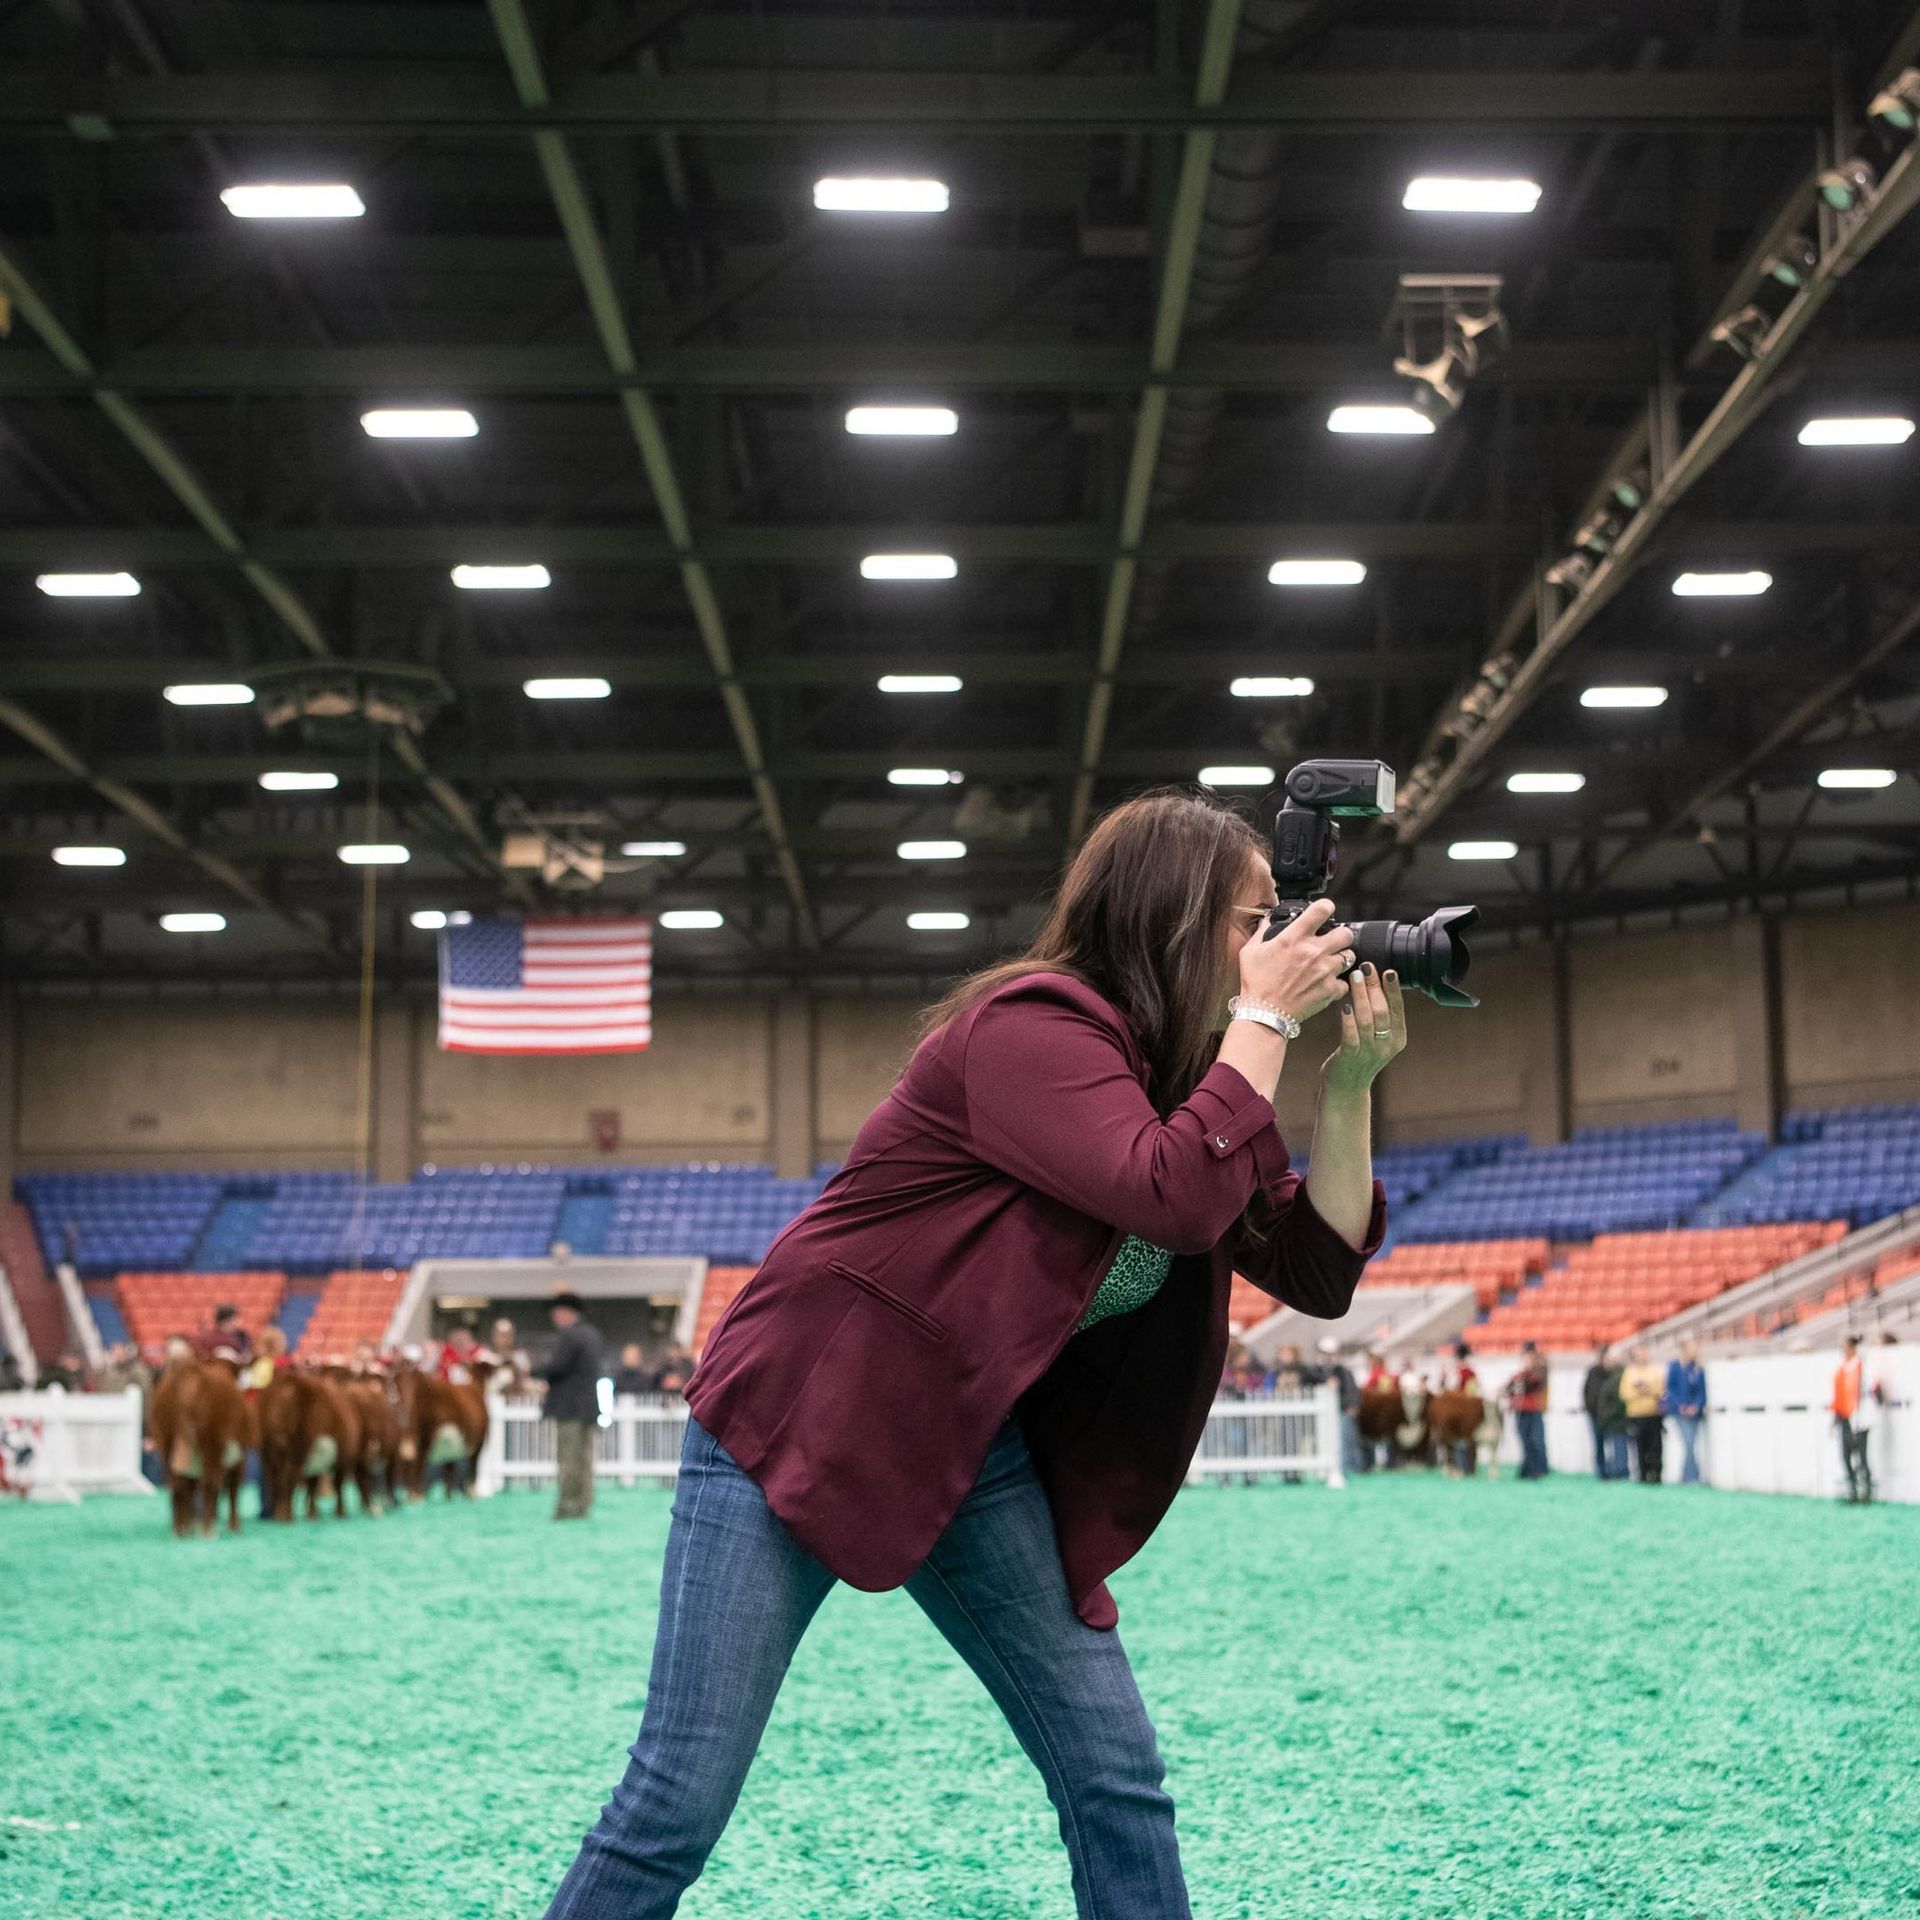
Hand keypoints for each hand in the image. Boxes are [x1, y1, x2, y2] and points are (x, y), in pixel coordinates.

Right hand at [1236, 897, 1355, 1021]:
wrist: (1264, 1013)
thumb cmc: (1256, 982)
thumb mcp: (1250, 951)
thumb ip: (1261, 932)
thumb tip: (1266, 920)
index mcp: (1295, 937)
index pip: (1322, 909)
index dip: (1326, 907)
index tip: (1324, 912)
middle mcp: (1314, 951)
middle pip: (1346, 933)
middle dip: (1341, 935)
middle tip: (1333, 941)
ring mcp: (1325, 971)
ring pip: (1350, 956)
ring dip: (1341, 958)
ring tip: (1330, 963)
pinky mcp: (1330, 990)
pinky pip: (1345, 982)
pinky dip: (1338, 983)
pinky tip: (1326, 984)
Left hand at [1322, 963, 1407, 1093]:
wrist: (1347, 1087)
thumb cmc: (1360, 1055)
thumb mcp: (1379, 1037)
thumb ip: (1381, 1015)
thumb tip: (1377, 981)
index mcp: (1398, 1038)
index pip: (1398, 1009)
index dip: (1393, 989)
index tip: (1388, 970)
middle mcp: (1387, 1045)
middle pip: (1382, 1011)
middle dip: (1374, 986)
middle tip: (1366, 967)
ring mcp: (1369, 1052)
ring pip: (1367, 1020)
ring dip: (1361, 996)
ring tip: (1354, 977)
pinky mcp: (1351, 1057)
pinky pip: (1351, 1035)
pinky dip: (1348, 1019)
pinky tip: (1344, 1005)